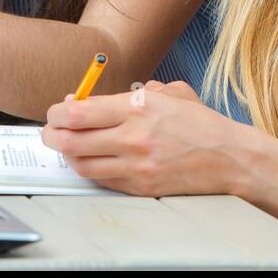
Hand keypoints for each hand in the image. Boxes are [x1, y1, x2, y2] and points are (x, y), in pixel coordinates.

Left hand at [40, 80, 245, 195]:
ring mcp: (136, 165)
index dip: (58, 112)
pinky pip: (102, 179)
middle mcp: (134, 136)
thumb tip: (96, 98)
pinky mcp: (140, 187)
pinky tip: (91, 160)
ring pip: (82, 164)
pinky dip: (90, 169)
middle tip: (49, 131)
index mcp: (139, 106)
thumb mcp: (171, 93)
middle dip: (51, 135)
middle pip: (72, 140)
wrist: (228, 157)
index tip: (56, 111)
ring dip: (67, 155)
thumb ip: (134, 91)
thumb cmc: (200, 124)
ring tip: (66, 147)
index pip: (80, 111)